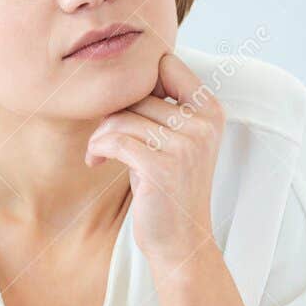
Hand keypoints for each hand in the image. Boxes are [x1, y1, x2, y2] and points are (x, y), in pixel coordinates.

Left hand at [85, 50, 224, 270]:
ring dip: (100, 136)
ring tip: (98, 154)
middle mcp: (203, 123)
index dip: (137, 81)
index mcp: (210, 110)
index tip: (123, 107)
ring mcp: (186, 145)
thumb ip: (159, 109)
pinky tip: (95, 162)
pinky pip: (115, 141)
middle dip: (111, 115)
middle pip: (137, 94)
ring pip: (122, 118)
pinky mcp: (163, 167)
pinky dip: (97, 149)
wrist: (180, 241)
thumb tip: (116, 78)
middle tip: (103, 139)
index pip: (167, 64)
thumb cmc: (168, 189)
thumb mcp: (173, 142)